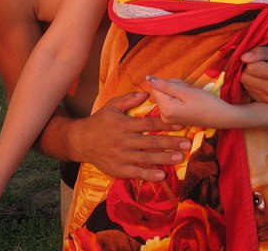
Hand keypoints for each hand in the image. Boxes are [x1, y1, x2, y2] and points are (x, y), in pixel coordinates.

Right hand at [68, 91, 191, 180]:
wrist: (81, 141)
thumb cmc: (100, 121)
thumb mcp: (112, 106)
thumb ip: (128, 99)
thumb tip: (146, 94)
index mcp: (124, 125)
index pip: (149, 124)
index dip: (166, 125)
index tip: (180, 126)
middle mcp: (124, 141)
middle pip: (151, 142)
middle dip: (171, 143)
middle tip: (187, 144)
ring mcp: (121, 157)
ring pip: (146, 159)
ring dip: (164, 159)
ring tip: (180, 158)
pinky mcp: (118, 170)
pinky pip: (136, 173)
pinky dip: (149, 175)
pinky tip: (162, 175)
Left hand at [145, 77, 237, 129]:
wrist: (222, 117)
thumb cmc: (206, 103)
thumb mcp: (185, 91)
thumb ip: (164, 85)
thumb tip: (147, 78)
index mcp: (165, 110)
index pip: (156, 87)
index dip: (169, 83)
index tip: (182, 88)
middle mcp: (164, 116)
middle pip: (160, 91)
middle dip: (173, 87)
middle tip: (188, 92)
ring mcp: (168, 119)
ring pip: (166, 95)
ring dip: (178, 91)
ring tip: (191, 97)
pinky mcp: (174, 118)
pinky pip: (171, 101)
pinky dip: (179, 97)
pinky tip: (190, 101)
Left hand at [240, 41, 267, 102]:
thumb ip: (259, 52)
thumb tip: (243, 58)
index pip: (250, 67)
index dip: (250, 60)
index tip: (257, 58)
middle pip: (244, 77)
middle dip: (247, 69)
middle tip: (257, 64)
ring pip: (244, 85)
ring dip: (248, 77)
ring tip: (260, 72)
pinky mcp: (266, 103)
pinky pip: (248, 92)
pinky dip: (251, 85)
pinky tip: (261, 81)